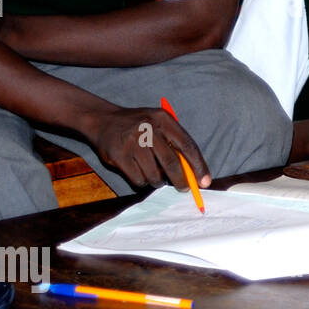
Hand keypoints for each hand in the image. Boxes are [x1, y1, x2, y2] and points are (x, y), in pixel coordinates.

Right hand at [80, 104, 211, 190]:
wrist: (103, 120)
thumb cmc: (140, 126)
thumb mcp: (159, 124)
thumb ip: (176, 143)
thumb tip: (193, 173)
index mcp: (164, 120)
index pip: (187, 146)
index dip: (198, 166)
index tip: (204, 181)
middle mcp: (149, 129)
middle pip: (171, 163)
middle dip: (181, 180)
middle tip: (184, 189)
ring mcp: (132, 143)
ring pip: (154, 175)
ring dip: (158, 181)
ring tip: (156, 177)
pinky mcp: (118, 156)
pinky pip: (138, 179)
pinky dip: (143, 182)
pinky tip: (141, 174)